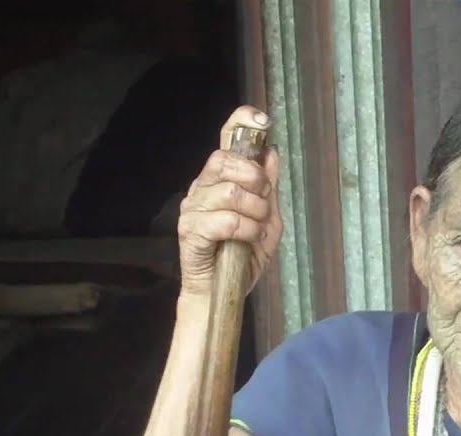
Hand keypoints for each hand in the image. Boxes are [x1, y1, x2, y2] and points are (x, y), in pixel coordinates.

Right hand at [177, 106, 281, 297]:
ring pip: (230, 191)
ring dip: (255, 211)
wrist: (223, 291)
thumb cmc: (244, 255)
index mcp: (221, 179)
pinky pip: (225, 219)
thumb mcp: (267, 218)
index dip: (240, 122)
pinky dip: (246, 229)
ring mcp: (193, 207)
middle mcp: (202, 186)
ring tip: (256, 228)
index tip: (261, 119)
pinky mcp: (190, 230)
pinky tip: (248, 239)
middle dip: (255, 179)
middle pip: (226, 160)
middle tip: (262, 203)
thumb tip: (271, 153)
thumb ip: (268, 188)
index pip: (225, 139)